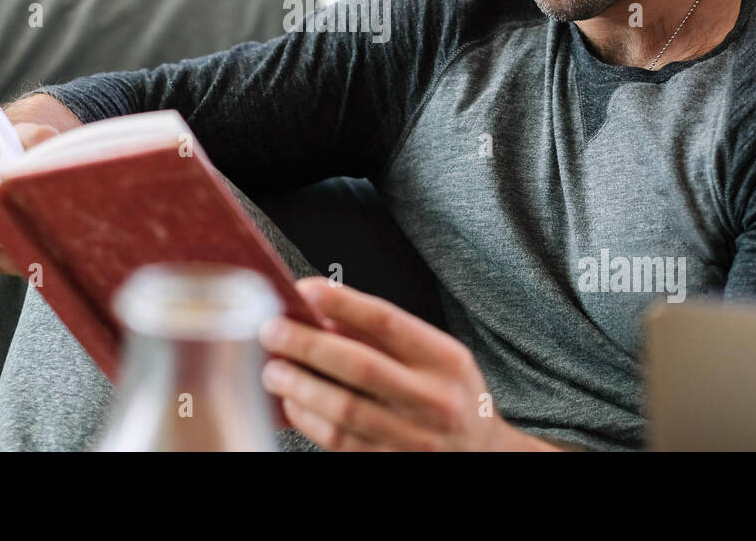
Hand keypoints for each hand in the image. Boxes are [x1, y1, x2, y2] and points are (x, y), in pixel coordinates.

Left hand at [259, 277, 559, 450]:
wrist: (484, 456)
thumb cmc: (449, 394)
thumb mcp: (435, 355)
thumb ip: (383, 335)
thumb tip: (321, 312)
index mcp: (445, 359)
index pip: (387, 322)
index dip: (341, 302)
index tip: (303, 290)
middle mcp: (433, 400)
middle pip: (359, 366)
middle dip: (307, 345)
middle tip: (271, 331)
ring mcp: (413, 438)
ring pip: (343, 411)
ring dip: (299, 386)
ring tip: (272, 369)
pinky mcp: (391, 464)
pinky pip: (339, 443)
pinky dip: (308, 419)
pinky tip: (292, 402)